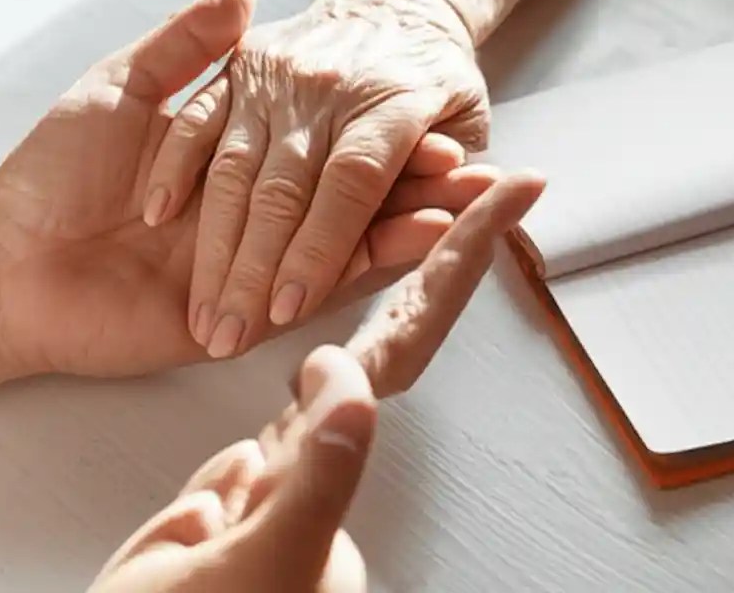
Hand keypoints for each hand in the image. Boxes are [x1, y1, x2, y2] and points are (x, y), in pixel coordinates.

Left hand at [0, 0, 499, 376]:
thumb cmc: (51, 174)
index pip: (326, 132)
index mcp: (236, 147)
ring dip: (415, 218)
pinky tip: (430, 243)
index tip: (439, 102)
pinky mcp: (253, 314)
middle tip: (478, 159)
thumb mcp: (118, 89)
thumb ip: (185, 48)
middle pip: (354, 186)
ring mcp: (258, 259)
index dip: (379, 124)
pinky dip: (379, 264)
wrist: (5, 268)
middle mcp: (257, 203)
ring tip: (475, 202)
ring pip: (353, 234)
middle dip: (417, 175)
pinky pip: (326, 289)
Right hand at [90, 173, 543, 592]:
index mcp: (336, 455)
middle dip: (442, 244)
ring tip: (417, 206)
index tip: (496, 202)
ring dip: (373, 276)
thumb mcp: (265, 564)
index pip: (408, 340)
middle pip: (394, 325)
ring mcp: (284, 460)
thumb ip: (314, 477)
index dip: (453, 265)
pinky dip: (295, 348)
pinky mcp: (237, 478)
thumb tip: (349, 381)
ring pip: (334, 349)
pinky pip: (275, 398)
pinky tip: (318, 320)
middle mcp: (324, 446)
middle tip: (487, 178)